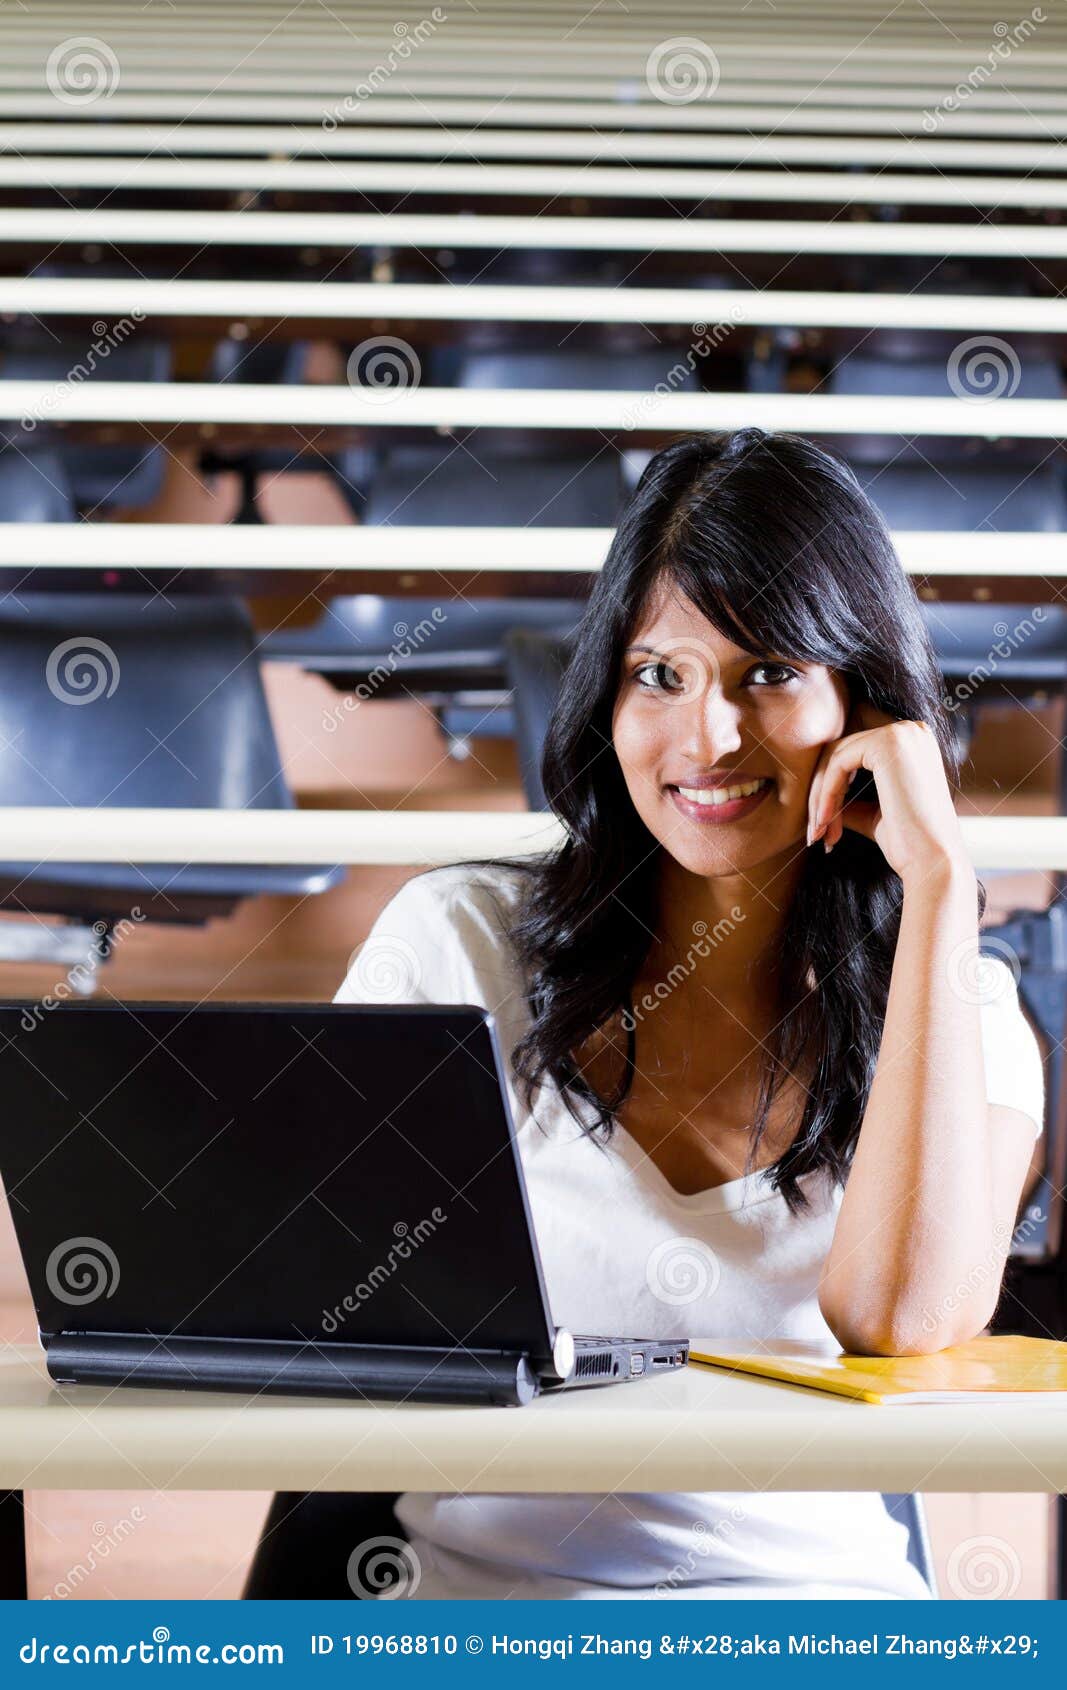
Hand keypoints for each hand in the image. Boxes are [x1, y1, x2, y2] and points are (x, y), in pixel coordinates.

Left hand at [807, 700, 968, 882]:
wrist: (933, 862)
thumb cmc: (909, 844)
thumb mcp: (875, 813)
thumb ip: (852, 799)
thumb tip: (821, 796)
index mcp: (912, 743)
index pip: (854, 755)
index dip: (830, 791)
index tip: (822, 828)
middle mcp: (910, 730)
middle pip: (841, 754)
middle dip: (821, 795)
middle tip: (815, 833)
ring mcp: (901, 733)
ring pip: (835, 758)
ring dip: (820, 798)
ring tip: (819, 833)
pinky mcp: (888, 743)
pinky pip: (838, 764)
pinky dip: (826, 794)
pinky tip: (825, 821)